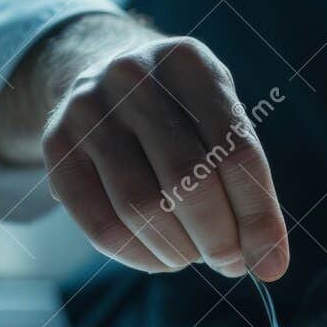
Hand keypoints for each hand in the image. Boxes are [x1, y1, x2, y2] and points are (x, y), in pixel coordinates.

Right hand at [35, 18, 288, 278]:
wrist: (101, 76)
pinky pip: (101, 224)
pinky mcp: (55, 145)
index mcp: (188, 63)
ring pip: (141, 208)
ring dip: (178, 251)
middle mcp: (132, 76)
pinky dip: (139, 257)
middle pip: (187, 180)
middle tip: (230, 263)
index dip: (258, 215)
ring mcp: (87, 109)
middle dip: (218, 238)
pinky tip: (160, 259)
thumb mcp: (218, 119)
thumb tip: (270, 263)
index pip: (235, 150)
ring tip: (193, 255)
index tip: (271, 263)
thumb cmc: (179, 113)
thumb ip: (247, 181)